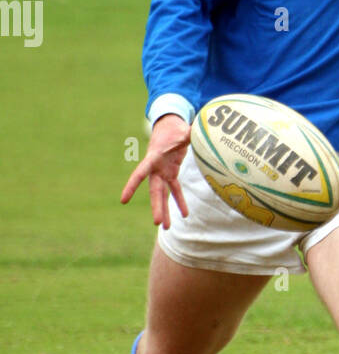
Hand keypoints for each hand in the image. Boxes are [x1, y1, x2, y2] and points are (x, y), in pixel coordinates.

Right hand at [121, 114, 191, 229]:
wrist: (170, 125)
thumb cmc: (175, 127)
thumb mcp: (183, 131)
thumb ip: (190, 135)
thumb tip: (199, 134)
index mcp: (154, 157)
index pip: (141, 173)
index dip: (132, 186)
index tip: (123, 200)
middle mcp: (155, 167)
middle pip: (154, 190)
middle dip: (156, 206)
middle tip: (157, 223)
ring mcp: (162, 171)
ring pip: (162, 194)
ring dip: (164, 210)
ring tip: (166, 228)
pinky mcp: (170, 173)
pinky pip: (174, 190)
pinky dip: (179, 201)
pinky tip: (185, 214)